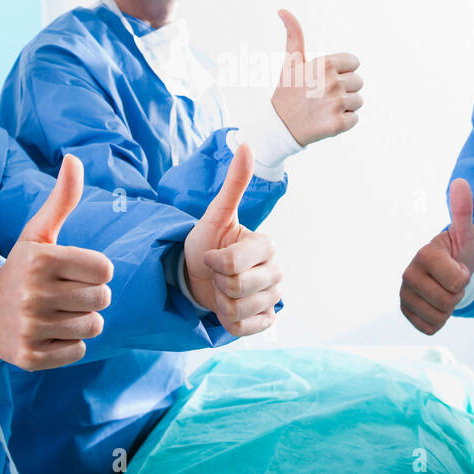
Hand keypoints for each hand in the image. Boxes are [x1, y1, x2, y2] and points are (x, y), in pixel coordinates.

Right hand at [0, 155, 112, 369]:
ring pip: (93, 326)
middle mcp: (33, 294)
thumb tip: (74, 158)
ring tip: (58, 312)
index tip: (75, 271)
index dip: (95, 270)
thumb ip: (62, 199)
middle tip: (67, 293)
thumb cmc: (22, 268)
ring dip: (82, 320)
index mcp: (41, 261)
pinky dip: (70, 344)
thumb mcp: (38, 233)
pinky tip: (49, 332)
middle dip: (91, 296)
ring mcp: (30, 328)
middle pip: (102, 299)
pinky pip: (78, 352)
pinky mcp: (30, 357)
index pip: (104, 269)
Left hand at [183, 143, 280, 335]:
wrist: (198, 276)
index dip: (215, 262)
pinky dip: (229, 322)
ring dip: (220, 303)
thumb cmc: (206, 244)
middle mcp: (276, 271)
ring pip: (239, 309)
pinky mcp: (266, 320)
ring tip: (219, 290)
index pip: (234, 263)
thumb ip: (233, 185)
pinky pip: (245, 329)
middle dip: (216, 282)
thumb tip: (246, 144)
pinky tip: (227, 309)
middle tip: (215, 273)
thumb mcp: (214, 215)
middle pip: (236, 287)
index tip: (212, 255)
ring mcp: (272, 297)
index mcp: (267, 246)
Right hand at [271, 9, 362, 145]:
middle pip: (358, 82)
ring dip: (344, 106)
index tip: (325, 79)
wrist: (279, 127)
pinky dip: (342, 121)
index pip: (354, 63)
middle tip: (322, 95)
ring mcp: (336, 104)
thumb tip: (283, 10)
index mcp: (325, 64)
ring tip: (324, 108)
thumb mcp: (291, 62)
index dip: (342, 71)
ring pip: (358, 101)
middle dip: (344, 89)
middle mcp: (332, 82)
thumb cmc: (287, 92)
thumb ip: (294, 35)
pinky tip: (325, 120)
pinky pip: (354, 119)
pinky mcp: (339, 124)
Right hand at [400, 178, 473, 334]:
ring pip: (438, 317)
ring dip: (449, 309)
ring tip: (446, 291)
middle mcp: (408, 274)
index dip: (464, 277)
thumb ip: (463, 211)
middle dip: (457, 294)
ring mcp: (404, 295)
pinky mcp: (406, 312)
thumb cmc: (459, 252)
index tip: (459, 267)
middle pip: (447, 302)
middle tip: (453, 282)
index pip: (456, 281)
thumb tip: (461, 182)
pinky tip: (437, 305)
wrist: (452, 274)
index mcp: (424, 254)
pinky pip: (430, 328)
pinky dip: (439, 320)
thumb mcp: (466, 234)